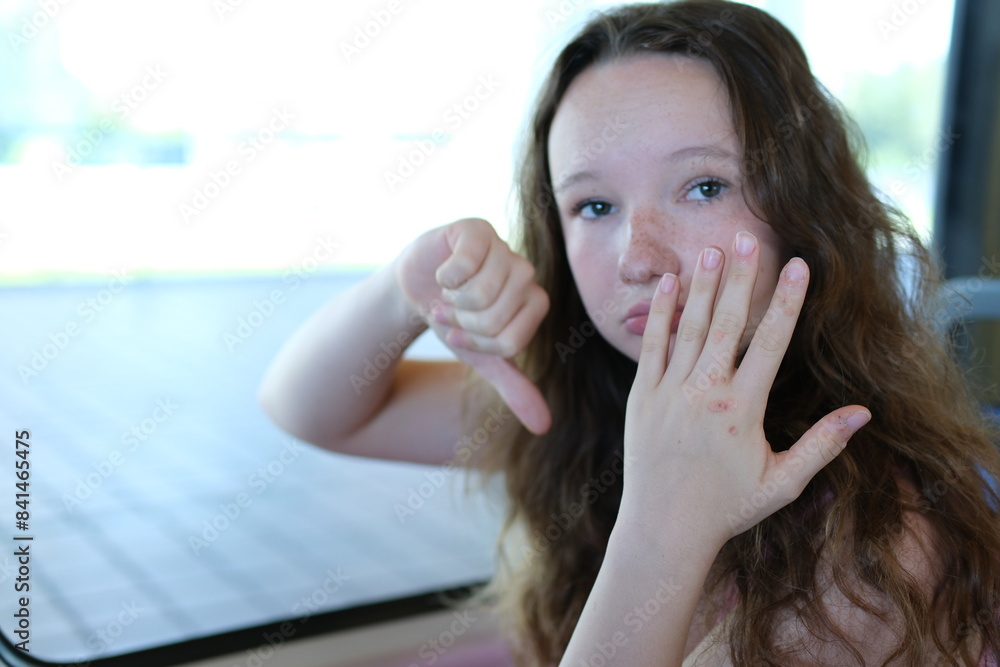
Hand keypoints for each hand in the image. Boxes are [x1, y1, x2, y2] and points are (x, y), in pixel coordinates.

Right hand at [396, 218, 551, 433]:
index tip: (461, 336)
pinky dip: (445, 277)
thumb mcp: (482, 357)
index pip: (510, 340)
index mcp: (534, 303)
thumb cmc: (455, 320)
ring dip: (451, 301)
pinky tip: (444, 272)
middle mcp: (525, 273)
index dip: (477, 344)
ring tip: (447, 294)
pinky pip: (465, 263)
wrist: (417, 285)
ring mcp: (503, 248)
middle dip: (462, 324)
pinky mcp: (477, 230)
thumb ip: (513, 387)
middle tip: (451, 313)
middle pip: (496, 317)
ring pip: (480, 292)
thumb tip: (544, 426)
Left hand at [622, 231, 869, 544]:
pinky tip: (668, 284)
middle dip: (741, 278)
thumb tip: (863, 413)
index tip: (799, 266)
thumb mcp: (783, 482)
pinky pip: (652, 347)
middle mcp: (705, 393)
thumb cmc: (727, 507)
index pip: (771, 343)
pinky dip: (660, 314)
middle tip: (749, 238)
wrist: (664, 527)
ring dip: (703, 286)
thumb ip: (822, 444)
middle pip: (728, 323)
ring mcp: (669, 392)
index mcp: (742, 409)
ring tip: (712, 249)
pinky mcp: (641, 396)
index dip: (787, 301)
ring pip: (690, 328)